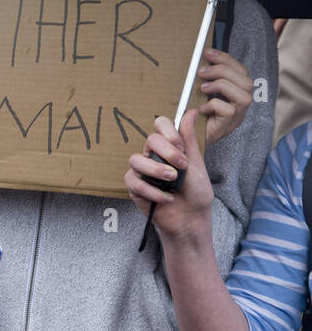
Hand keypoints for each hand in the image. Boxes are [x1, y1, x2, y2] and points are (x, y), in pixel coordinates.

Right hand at [125, 109, 212, 236]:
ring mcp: (141, 171)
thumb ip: (189, 140)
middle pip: (149, 139)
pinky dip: (151, 191)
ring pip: (136, 159)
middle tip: (181, 167)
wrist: (190, 219)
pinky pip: (134, 181)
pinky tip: (165, 198)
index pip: (160, 125)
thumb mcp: (196, 165)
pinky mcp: (134, 187)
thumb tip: (190, 112)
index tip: (182, 148)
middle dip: (167, 152)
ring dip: (156, 170)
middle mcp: (152, 156)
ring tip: (171, 181)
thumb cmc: (196, 193)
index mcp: (168, 147)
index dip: (169, 133)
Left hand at [196, 48, 252, 143]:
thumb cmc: (192, 114)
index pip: (242, 71)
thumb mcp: (198, 93)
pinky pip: (229, 110)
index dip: (226, 59)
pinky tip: (201, 108)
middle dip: (224, 71)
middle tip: (201, 72)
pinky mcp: (228, 126)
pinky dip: (214, 105)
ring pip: (244, 96)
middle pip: (247, 81)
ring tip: (202, 88)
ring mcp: (237, 117)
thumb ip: (204, 79)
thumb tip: (199, 60)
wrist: (186, 141)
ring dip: (221, 86)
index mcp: (236, 92)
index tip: (207, 52)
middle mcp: (241, 105)